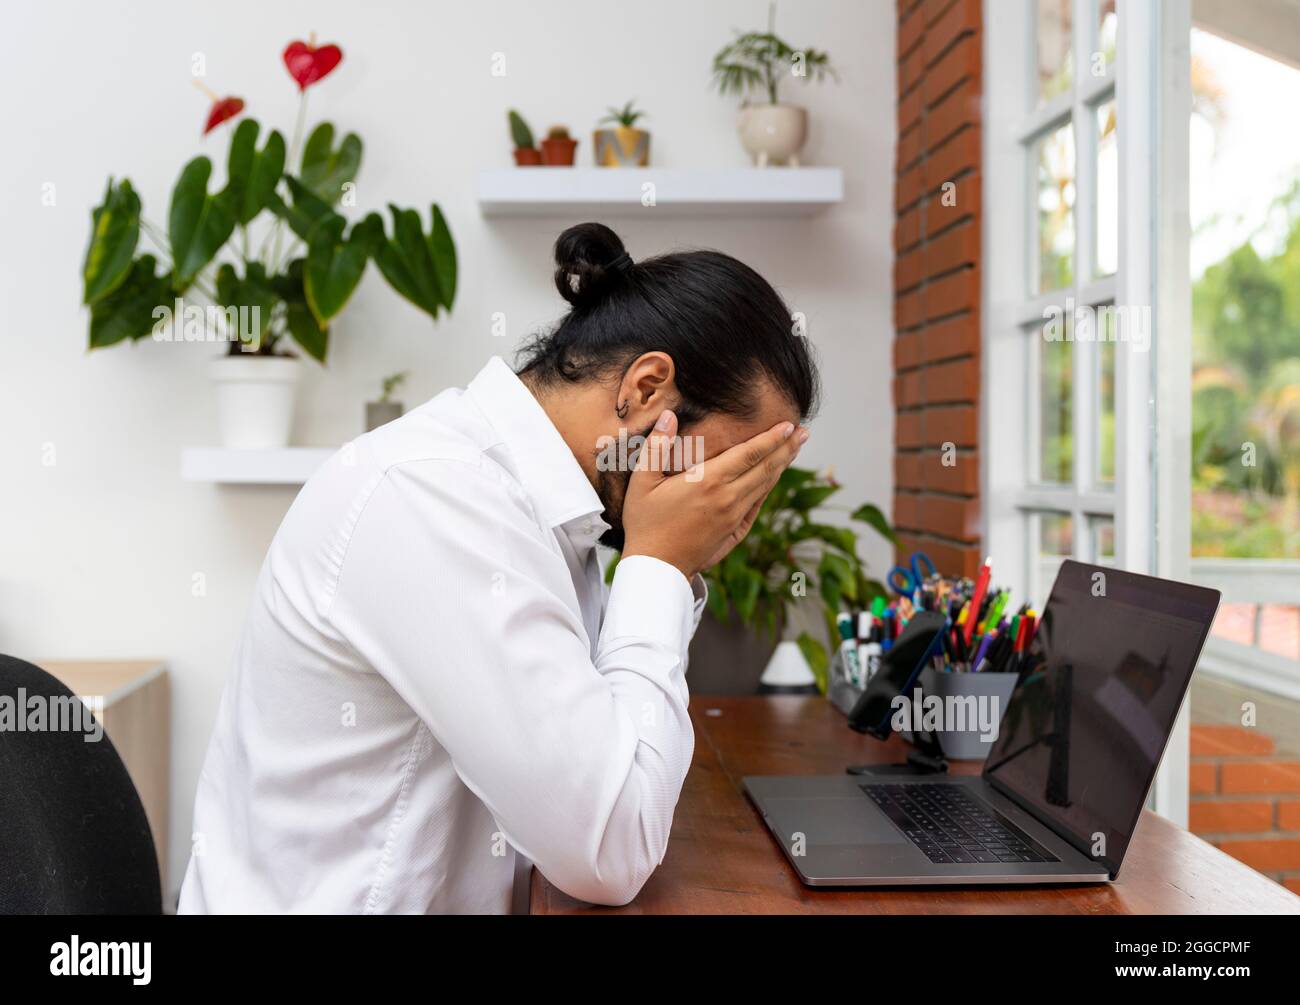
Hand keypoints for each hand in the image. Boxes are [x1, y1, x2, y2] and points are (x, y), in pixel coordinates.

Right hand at [621, 410, 807, 580]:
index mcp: (708, 481)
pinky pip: (757, 505)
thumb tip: (670, 416)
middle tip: (804, 432)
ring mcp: (733, 516)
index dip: (771, 438)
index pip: (749, 453)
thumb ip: (657, 446)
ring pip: (764, 486)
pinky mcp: (733, 531)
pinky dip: (769, 488)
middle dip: (786, 448)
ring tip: (794, 449)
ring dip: (781, 466)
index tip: (789, 425)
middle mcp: (728, 498)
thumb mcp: (642, 482)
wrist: (656, 567)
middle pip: (765, 468)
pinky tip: (773, 478)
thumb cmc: (645, 523)